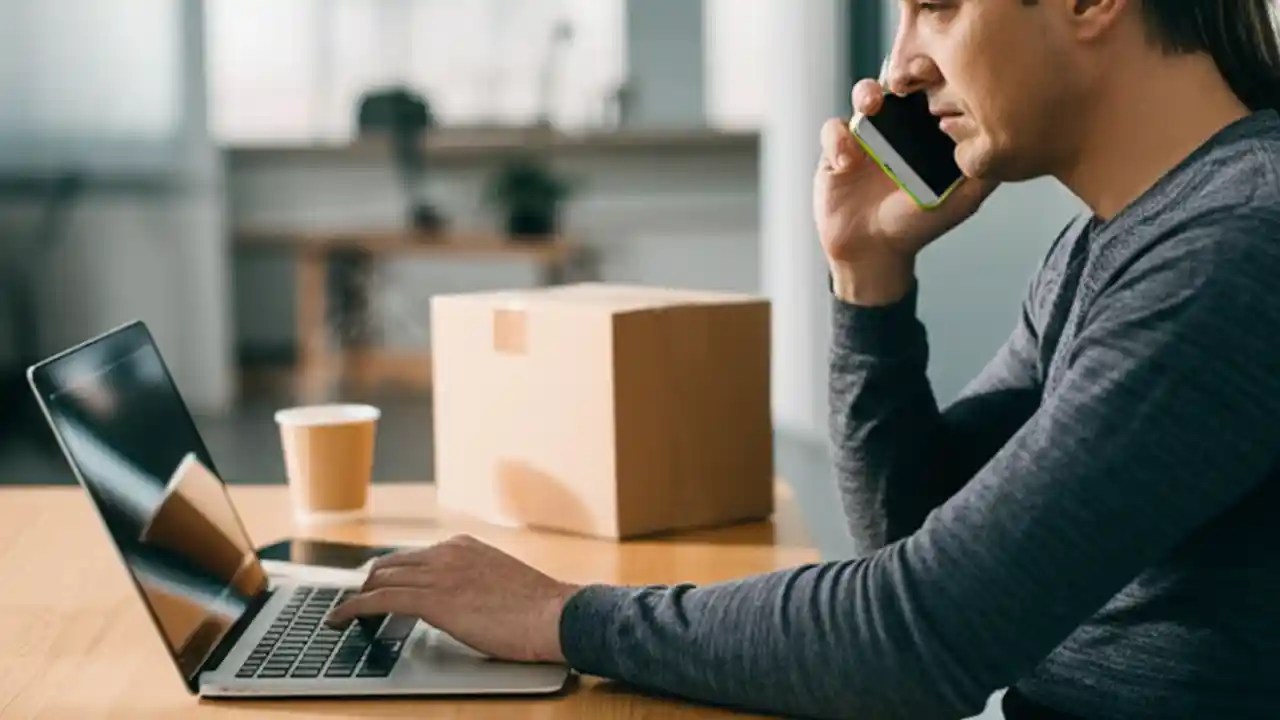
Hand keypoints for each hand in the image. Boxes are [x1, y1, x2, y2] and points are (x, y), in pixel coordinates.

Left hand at [325, 535, 581, 663]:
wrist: (553, 615)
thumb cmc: (537, 608)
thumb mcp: (501, 580)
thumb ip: (475, 580)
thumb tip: (463, 599)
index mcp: (464, 545)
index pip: (415, 555)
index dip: (393, 572)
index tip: (383, 584)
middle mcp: (446, 552)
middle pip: (391, 563)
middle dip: (370, 581)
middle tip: (359, 600)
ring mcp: (438, 573)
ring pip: (380, 578)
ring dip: (359, 596)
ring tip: (346, 612)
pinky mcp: (431, 600)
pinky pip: (378, 600)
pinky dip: (353, 609)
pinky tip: (341, 619)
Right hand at [814, 79, 997, 303]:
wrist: (875, 252)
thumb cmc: (917, 226)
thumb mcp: (962, 200)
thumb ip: (985, 173)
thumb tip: (1012, 144)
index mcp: (925, 132)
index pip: (931, 90)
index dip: (934, 76)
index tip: (936, 78)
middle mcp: (896, 129)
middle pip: (897, 83)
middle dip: (899, 74)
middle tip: (904, 81)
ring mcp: (864, 138)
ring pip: (862, 96)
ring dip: (865, 94)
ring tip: (871, 107)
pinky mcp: (835, 152)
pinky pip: (833, 130)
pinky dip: (838, 140)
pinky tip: (849, 162)